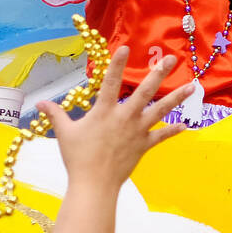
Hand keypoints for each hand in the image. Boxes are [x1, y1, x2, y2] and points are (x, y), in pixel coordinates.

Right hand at [37, 46, 193, 188]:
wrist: (94, 184)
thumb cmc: (77, 158)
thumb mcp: (64, 133)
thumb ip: (55, 114)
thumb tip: (39, 103)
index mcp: (104, 111)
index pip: (110, 81)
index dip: (117, 64)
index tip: (126, 48)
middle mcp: (124, 117)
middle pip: (145, 90)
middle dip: (158, 72)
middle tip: (170, 58)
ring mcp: (137, 131)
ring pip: (161, 110)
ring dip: (177, 97)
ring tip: (192, 86)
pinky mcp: (144, 145)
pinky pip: (162, 136)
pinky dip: (173, 130)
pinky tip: (186, 124)